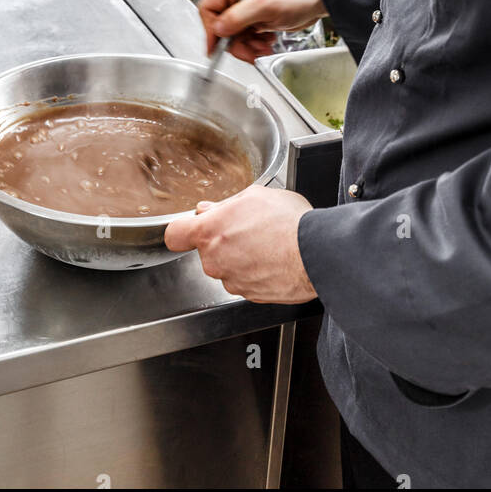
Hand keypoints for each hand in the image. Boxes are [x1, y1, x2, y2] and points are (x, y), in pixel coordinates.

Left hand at [164, 184, 317, 302]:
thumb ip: (225, 204)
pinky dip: (254, 272)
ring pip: (226, 266)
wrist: (315, 253)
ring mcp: (232, 281)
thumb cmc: (289, 223)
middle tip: (247, 227)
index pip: (174, 235)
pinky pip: (244, 280)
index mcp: (210, 232)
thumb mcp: (255, 196)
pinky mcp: (249, 295)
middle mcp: (215, 260)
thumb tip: (209, 210)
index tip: (190, 227)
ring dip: (239, 256)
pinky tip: (272, 259)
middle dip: (222, 240)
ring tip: (265, 243)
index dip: (183, 230)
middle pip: (206, 250)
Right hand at [198, 0, 326, 63]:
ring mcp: (244, 7)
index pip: (209, 8)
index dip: (210, 29)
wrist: (318, 0)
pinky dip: (253, 45)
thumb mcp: (267, 5)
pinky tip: (266, 43)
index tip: (215, 47)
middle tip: (248, 52)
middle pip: (220, 26)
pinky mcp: (253, 19)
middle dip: (234, 42)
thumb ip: (239, 16)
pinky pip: (244, 37)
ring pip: (232, 35)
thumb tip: (218, 29)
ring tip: (261, 47)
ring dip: (246, 46)